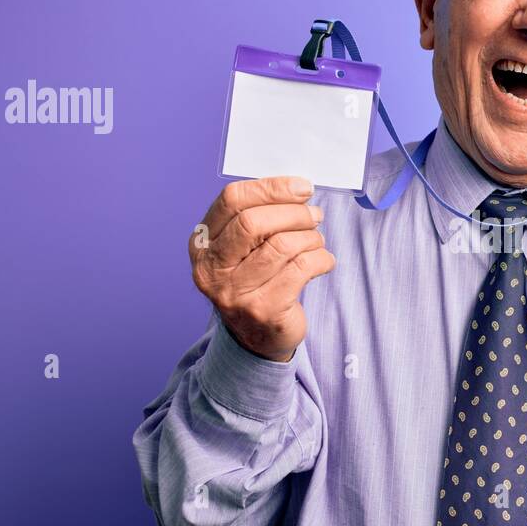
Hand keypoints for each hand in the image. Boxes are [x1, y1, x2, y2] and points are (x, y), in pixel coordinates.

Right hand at [189, 176, 333, 362]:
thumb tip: (297, 189)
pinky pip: (301, 269)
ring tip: (317, 240)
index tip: (302, 187)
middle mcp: (212, 269)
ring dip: (310, 237)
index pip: (232, 200)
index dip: (271, 188)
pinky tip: (323, 261)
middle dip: (294, 213)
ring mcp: (235, 293)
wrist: (257, 338)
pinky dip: (321, 258)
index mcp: (203, 244)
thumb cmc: (256, 281)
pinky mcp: (264, 310)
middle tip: (315, 215)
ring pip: (282, 245)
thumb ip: (259, 217)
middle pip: (253, 222)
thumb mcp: (244, 249)